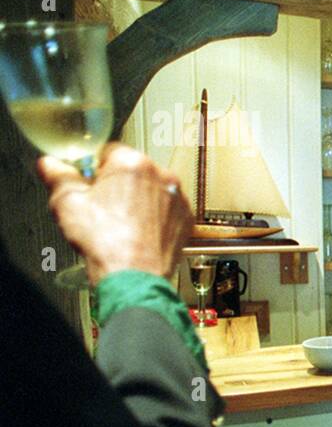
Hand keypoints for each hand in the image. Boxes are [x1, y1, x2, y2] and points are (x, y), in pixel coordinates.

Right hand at [38, 144, 191, 284]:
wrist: (134, 275)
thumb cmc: (105, 242)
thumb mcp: (67, 203)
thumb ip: (58, 176)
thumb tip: (50, 164)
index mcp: (131, 163)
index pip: (108, 152)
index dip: (95, 169)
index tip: (90, 184)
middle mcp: (161, 174)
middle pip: (133, 170)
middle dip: (118, 184)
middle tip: (104, 207)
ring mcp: (177, 196)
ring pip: (152, 188)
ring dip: (138, 199)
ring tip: (122, 223)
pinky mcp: (186, 217)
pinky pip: (167, 208)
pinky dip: (155, 216)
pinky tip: (139, 231)